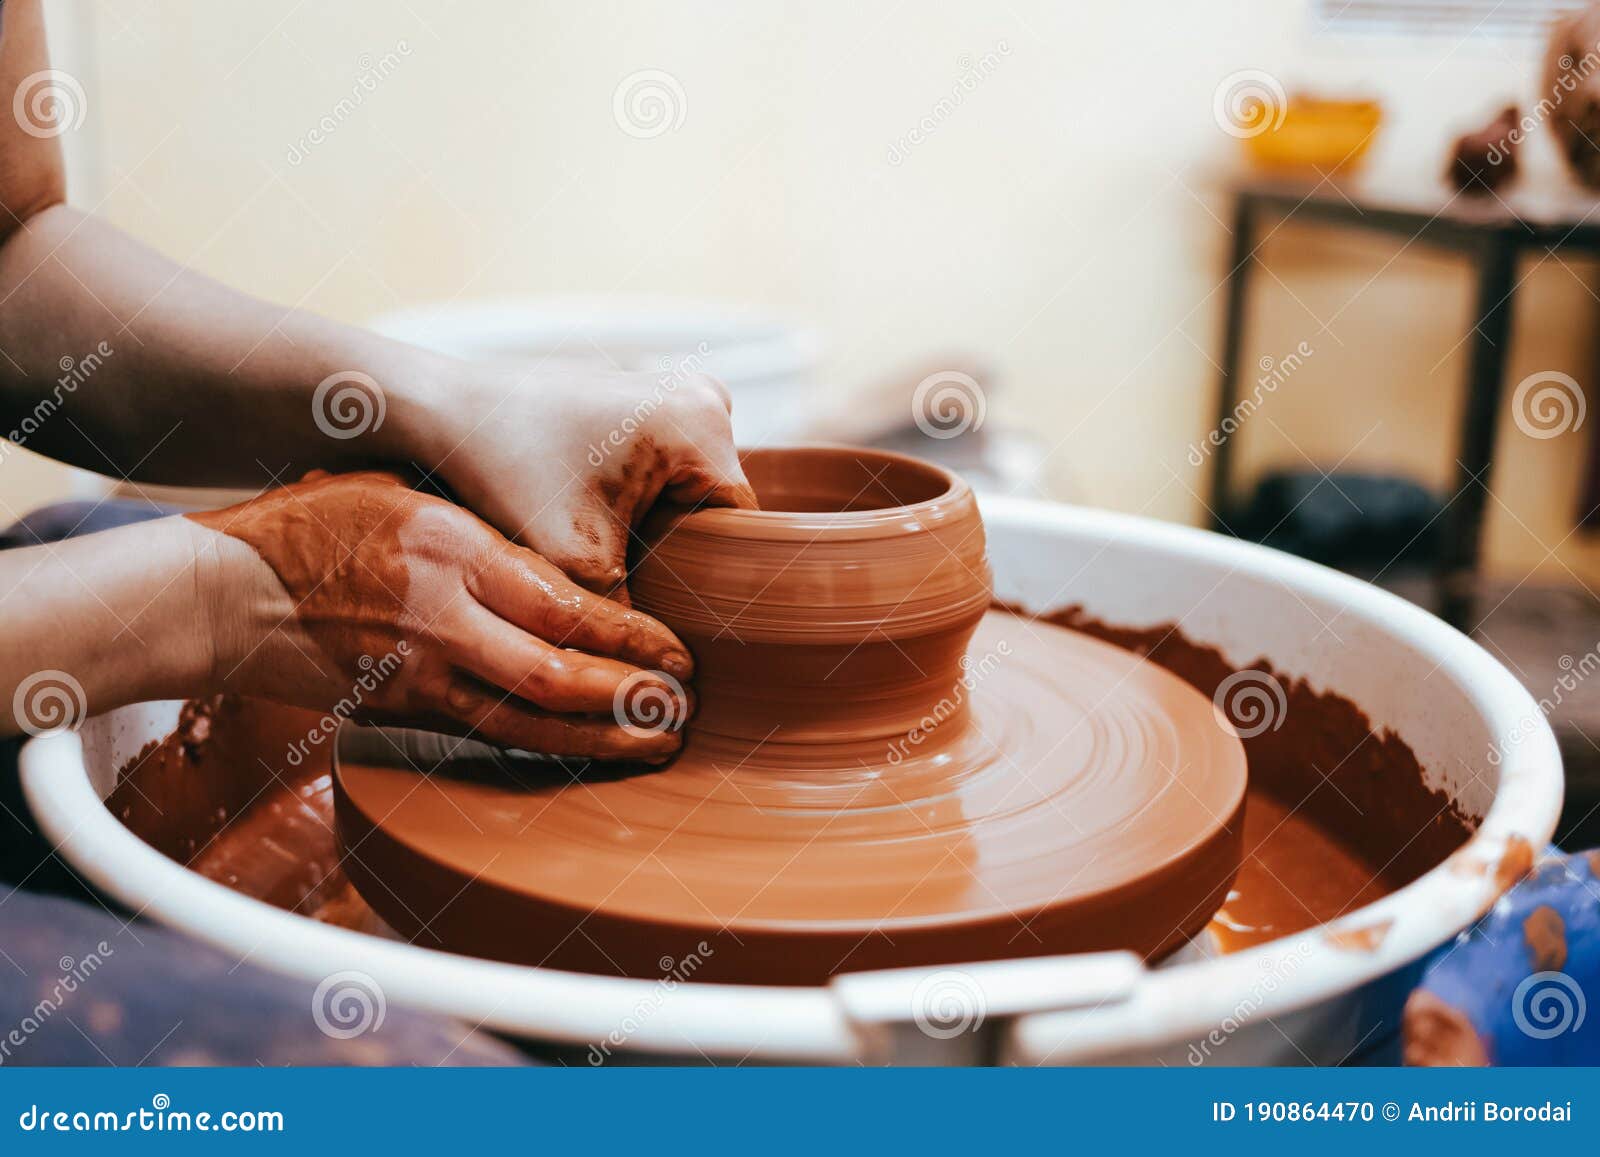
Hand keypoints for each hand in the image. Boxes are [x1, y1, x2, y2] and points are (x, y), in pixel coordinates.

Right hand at [189, 470, 693, 760]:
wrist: (225, 594)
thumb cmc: (314, 527)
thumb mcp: (406, 496)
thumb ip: (481, 528)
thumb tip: (560, 550)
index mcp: (452, 547)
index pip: (564, 601)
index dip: (632, 636)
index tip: (679, 650)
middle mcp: (442, 614)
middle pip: (559, 671)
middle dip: (633, 695)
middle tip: (686, 705)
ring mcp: (419, 670)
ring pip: (529, 720)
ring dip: (602, 738)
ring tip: (662, 743)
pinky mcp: (400, 710)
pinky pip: (488, 736)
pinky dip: (546, 750)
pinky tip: (591, 755)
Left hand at [411, 362, 756, 599]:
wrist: (444, 409)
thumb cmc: (503, 471)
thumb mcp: (573, 562)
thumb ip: (626, 626)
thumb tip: (666, 695)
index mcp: (704, 426)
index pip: (737, 536)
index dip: (703, 584)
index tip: (662, 617)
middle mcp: (705, 400)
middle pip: (715, 517)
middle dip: (677, 559)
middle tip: (629, 595)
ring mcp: (679, 392)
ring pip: (689, 499)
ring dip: (656, 534)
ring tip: (611, 561)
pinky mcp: (649, 398)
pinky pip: (666, 472)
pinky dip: (639, 504)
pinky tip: (598, 526)